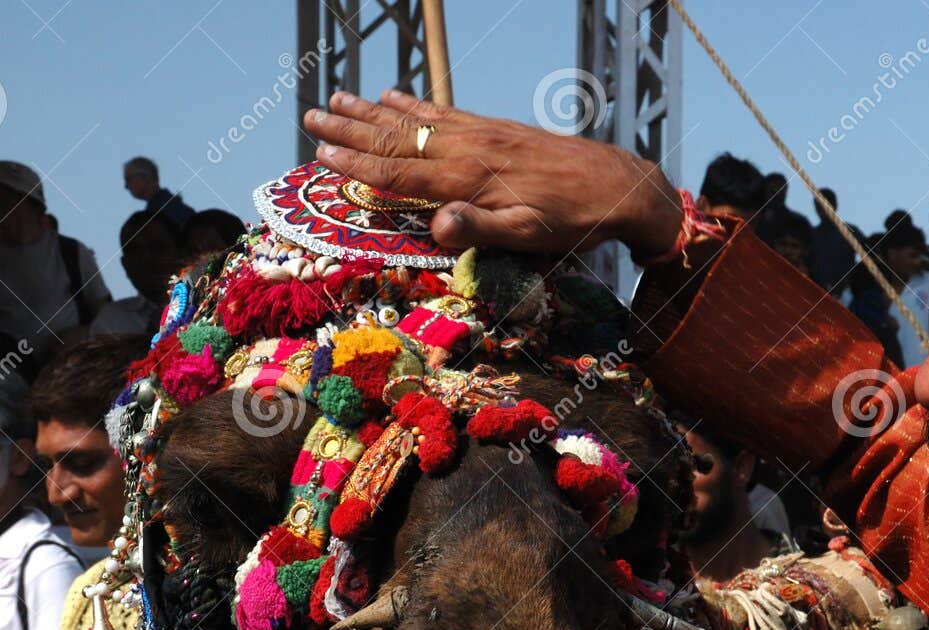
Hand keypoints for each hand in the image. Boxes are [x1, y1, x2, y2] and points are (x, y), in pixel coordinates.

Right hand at [303, 90, 684, 258]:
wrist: (619, 185)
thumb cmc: (574, 221)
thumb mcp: (530, 236)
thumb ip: (480, 228)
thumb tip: (435, 227)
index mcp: (470, 179)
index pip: (401, 172)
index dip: (358, 166)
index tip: (319, 155)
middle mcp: (470, 149)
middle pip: (398, 138)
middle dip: (351, 129)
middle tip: (309, 116)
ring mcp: (482, 135)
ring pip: (416, 119)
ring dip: (373, 110)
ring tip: (338, 97)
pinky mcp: (497, 129)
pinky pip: (445, 113)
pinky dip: (414, 103)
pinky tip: (395, 95)